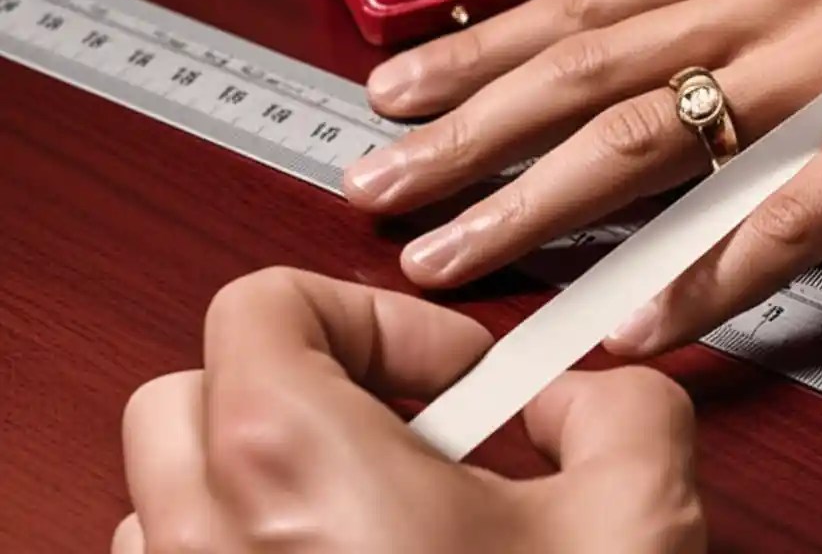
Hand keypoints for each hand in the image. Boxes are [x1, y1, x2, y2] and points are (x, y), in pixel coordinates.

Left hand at [113, 267, 703, 553]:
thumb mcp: (637, 522)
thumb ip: (622, 409)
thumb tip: (584, 399)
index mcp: (294, 471)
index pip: (264, 304)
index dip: (373, 316)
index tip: (450, 376)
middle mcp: (211, 547)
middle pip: (200, 389)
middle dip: (312, 385)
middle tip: (413, 430)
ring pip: (172, 493)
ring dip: (268, 474)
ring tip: (383, 512)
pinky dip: (250, 552)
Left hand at [343, 0, 821, 356]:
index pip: (587, 12)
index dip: (483, 54)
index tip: (399, 94)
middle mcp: (778, 7)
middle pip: (593, 77)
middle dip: (476, 136)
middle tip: (387, 186)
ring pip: (665, 138)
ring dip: (554, 205)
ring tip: (469, 255)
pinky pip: (798, 215)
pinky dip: (718, 270)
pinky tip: (650, 319)